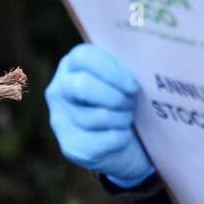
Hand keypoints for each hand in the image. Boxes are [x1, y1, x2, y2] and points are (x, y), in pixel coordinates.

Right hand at [45, 44, 154, 186]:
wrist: (122, 143)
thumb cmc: (123, 99)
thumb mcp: (120, 77)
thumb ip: (124, 65)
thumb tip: (144, 60)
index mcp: (72, 65)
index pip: (84, 57)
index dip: (112, 70)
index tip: (132, 84)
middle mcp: (58, 90)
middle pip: (83, 86)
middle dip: (115, 96)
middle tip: (131, 101)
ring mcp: (61, 119)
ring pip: (98, 116)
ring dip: (123, 117)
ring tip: (127, 116)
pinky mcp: (71, 146)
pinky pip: (107, 139)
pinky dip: (123, 137)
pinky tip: (124, 134)